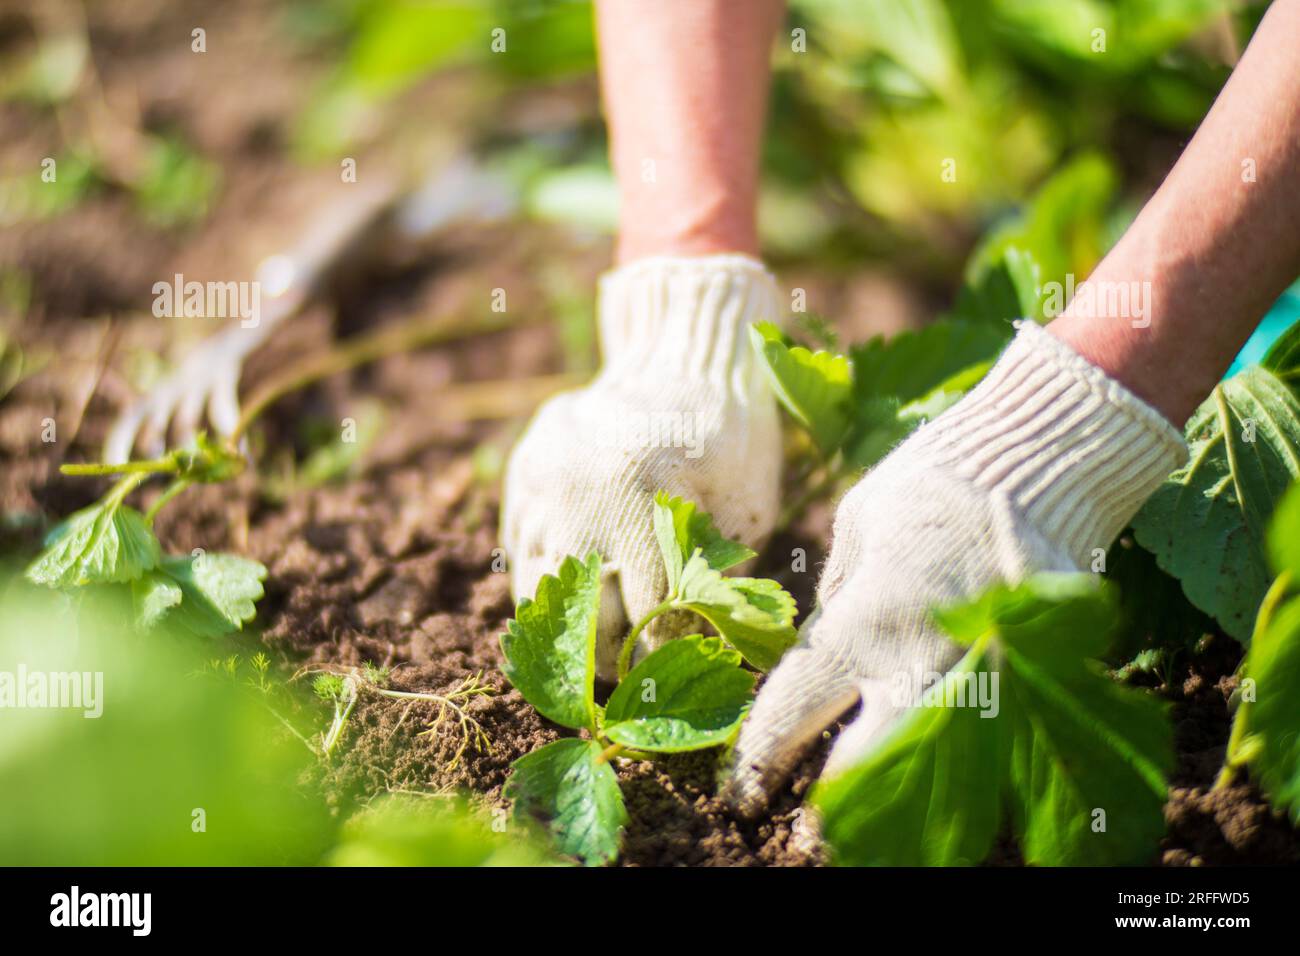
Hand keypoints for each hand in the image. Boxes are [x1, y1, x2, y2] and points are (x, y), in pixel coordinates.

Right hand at [502, 255, 782, 679]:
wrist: (682, 355)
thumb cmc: (732, 437)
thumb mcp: (746, 509)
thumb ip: (719, 581)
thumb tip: (696, 653)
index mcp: (647, 503)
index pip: (647, 616)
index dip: (660, 659)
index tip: (670, 680)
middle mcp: (583, 496)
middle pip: (583, 614)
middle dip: (608, 657)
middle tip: (629, 677)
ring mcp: (545, 483)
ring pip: (540, 588)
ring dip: (567, 628)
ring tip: (596, 649)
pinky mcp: (525, 474)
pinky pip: (519, 551)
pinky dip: (543, 585)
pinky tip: (571, 601)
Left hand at [722, 321, 1187, 816]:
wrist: (1045, 457)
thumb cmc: (934, 477)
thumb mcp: (859, 523)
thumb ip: (837, 593)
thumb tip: (825, 636)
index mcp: (862, 624)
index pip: (793, 713)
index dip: (758, 761)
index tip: (742, 791)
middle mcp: (921, 667)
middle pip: (865, 771)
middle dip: (835, 809)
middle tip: (811, 833)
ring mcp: (988, 680)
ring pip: (938, 776)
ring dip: (906, 804)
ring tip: (881, 826)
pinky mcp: (1041, 679)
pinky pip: (1001, 740)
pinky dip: (976, 765)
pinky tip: (960, 778)